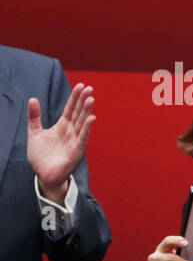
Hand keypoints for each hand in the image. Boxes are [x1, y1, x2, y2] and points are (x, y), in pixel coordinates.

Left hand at [28, 83, 95, 204]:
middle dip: (83, 101)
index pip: (70, 109)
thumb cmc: (41, 157)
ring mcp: (74, 141)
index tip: (80, 85)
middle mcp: (70, 132)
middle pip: (78, 113)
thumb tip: (33, 98)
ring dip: (87, 111)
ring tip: (91, 98)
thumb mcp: (34, 133)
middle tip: (89, 88)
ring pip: (82, 123)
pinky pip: (82, 138)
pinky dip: (86, 128)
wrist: (43, 175)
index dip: (74, 98)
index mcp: (62, 127)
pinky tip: (91, 118)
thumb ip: (34, 117)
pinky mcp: (76, 151)